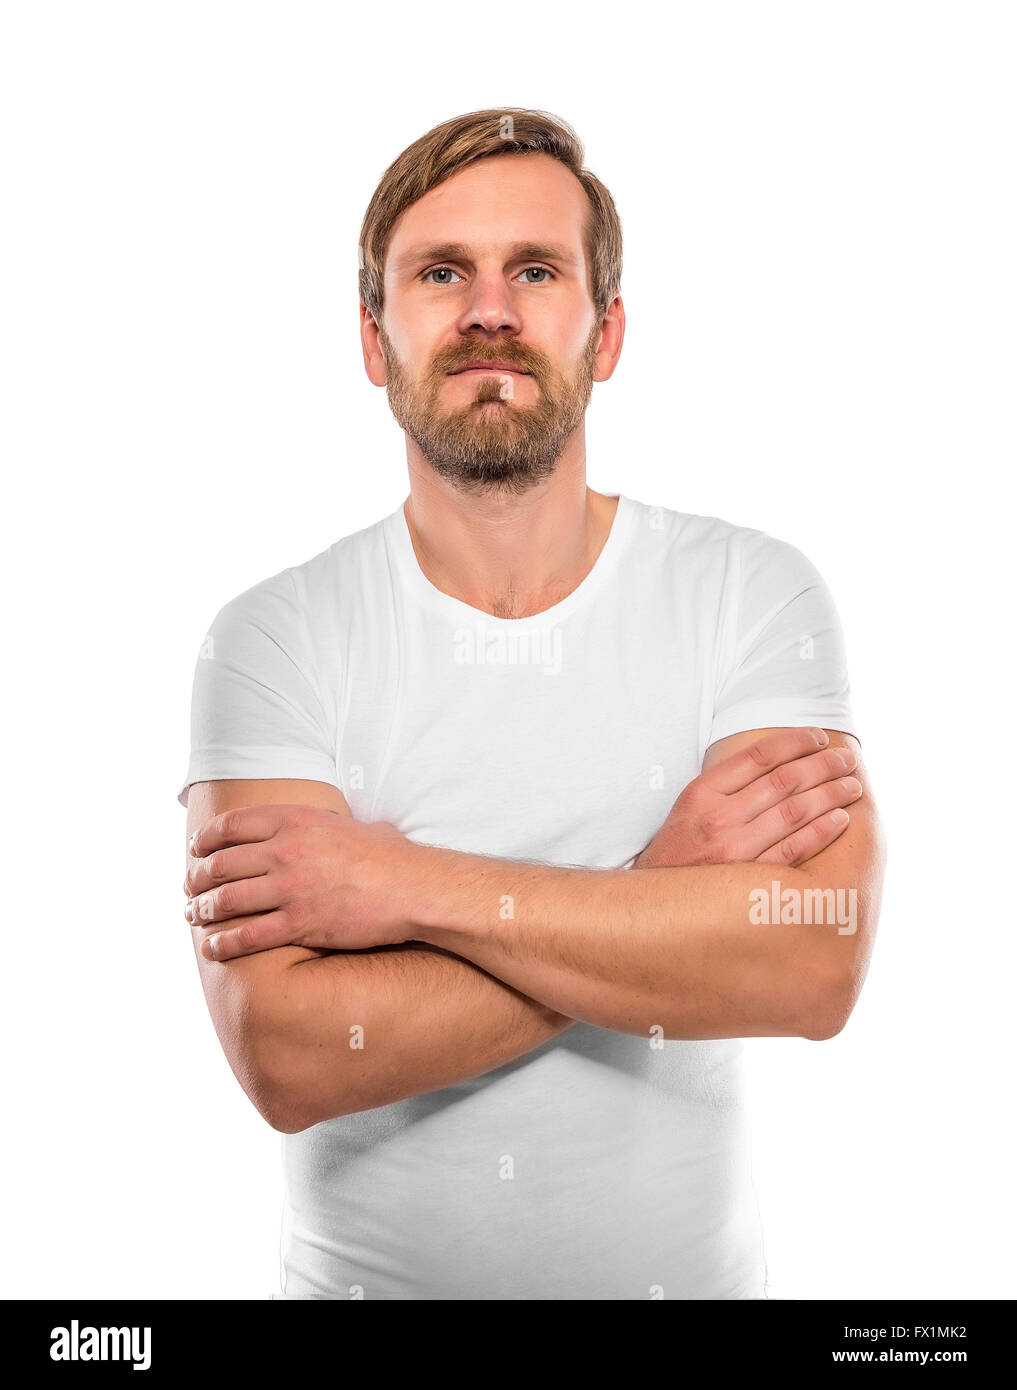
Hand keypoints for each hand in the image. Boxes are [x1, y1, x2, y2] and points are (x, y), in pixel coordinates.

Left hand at [183, 803, 425, 959]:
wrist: (416, 889)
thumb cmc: (393, 858)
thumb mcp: (355, 824)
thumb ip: (332, 824)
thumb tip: (340, 823)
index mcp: (296, 820)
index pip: (232, 825)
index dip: (206, 839)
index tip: (196, 850)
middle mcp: (286, 850)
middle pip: (221, 863)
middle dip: (197, 878)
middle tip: (189, 889)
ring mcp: (291, 888)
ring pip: (227, 900)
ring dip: (202, 911)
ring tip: (193, 916)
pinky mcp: (301, 923)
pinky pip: (248, 936)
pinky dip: (224, 943)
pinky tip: (212, 948)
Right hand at [634, 727, 861, 868]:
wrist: (657, 901)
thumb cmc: (680, 848)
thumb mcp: (690, 805)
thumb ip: (728, 782)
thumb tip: (780, 758)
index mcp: (702, 792)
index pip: (759, 756)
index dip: (795, 741)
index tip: (818, 737)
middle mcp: (718, 818)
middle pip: (783, 780)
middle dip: (822, 764)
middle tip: (846, 758)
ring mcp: (734, 850)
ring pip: (795, 812)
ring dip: (830, 794)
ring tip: (852, 785)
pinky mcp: (749, 879)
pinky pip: (795, 850)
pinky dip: (822, 832)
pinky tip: (841, 819)